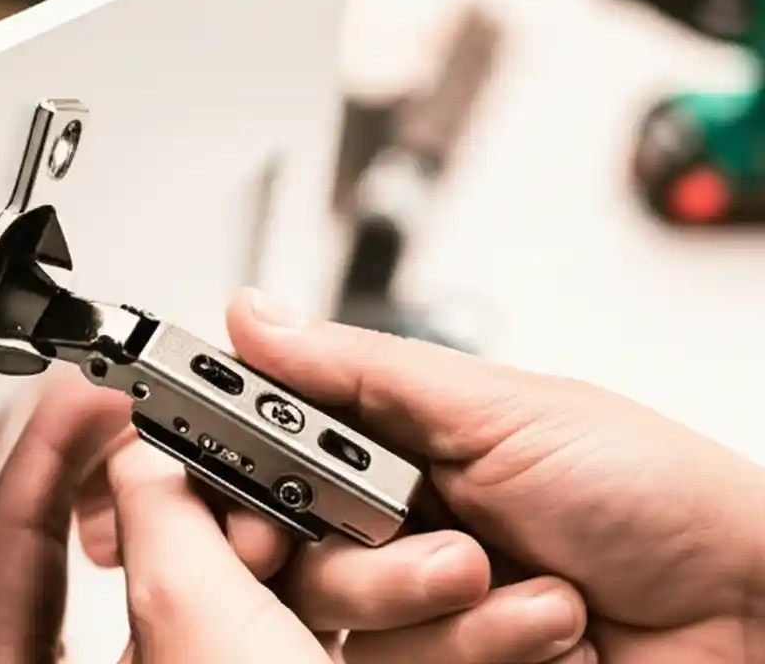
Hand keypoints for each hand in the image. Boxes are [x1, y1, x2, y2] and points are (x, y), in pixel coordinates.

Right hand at [225, 287, 764, 662]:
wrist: (749, 612)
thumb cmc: (655, 498)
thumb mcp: (504, 411)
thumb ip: (364, 371)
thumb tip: (256, 320)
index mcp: (398, 452)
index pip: (275, 458)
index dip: (240, 481)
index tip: (238, 500)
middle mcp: (397, 529)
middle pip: (293, 556)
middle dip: (365, 561)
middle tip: (444, 549)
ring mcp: (421, 610)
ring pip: (344, 626)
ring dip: (443, 609)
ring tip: (532, 588)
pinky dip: (478, 653)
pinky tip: (548, 631)